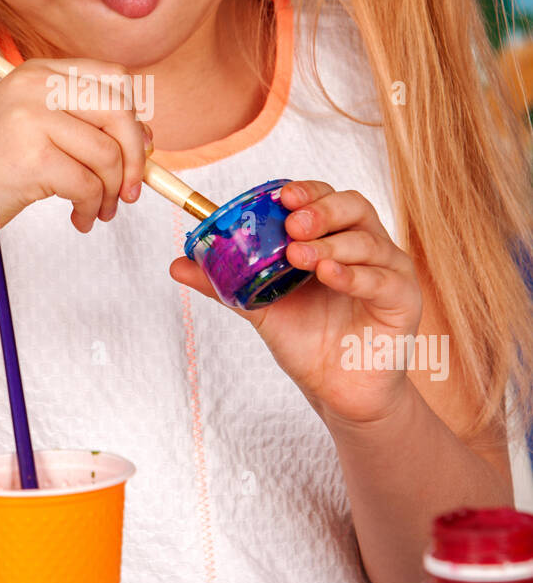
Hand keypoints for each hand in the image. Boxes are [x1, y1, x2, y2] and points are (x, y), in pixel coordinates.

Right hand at [0, 57, 152, 247]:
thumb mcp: (34, 126)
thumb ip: (83, 121)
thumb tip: (149, 139)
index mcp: (39, 71)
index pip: (114, 79)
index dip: (134, 117)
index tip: (137, 151)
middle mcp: (35, 85)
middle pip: (120, 112)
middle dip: (136, 158)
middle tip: (129, 191)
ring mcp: (31, 119)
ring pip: (108, 155)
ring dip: (111, 193)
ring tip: (97, 210)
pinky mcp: (30, 157)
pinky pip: (88, 185)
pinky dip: (91, 209)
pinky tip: (79, 219)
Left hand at [169, 181, 422, 424]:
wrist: (336, 391)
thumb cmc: (306, 340)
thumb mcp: (259, 306)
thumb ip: (224, 282)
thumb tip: (178, 262)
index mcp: (334, 237)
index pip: (325, 198)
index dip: (306, 191)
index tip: (281, 196)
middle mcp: (366, 246)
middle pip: (353, 207)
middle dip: (321, 210)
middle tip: (293, 223)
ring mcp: (389, 270)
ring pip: (368, 241)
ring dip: (332, 244)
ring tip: (300, 256)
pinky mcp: (404, 300)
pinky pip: (384, 279)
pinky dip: (356, 275)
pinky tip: (330, 276)